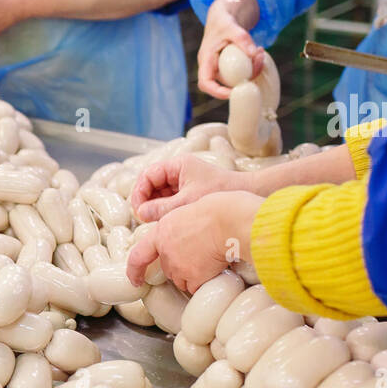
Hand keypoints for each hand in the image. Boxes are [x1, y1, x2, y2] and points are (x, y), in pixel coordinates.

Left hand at [125, 191, 262, 294]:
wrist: (231, 221)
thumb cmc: (217, 211)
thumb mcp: (186, 211)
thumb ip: (175, 229)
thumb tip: (180, 240)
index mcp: (161, 232)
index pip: (138, 255)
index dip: (134, 270)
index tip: (135, 279)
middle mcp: (166, 251)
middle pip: (168, 269)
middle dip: (180, 266)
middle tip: (200, 252)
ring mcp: (179, 266)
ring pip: (182, 280)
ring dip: (192, 275)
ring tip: (209, 258)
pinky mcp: (193, 277)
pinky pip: (195, 287)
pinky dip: (203, 282)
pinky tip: (214, 268)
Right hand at [130, 155, 251, 223]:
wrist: (248, 194)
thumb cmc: (221, 193)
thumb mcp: (186, 202)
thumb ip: (162, 208)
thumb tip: (141, 214)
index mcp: (178, 165)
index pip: (149, 175)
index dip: (140, 191)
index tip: (138, 208)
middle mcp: (180, 172)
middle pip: (152, 184)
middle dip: (146, 200)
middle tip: (143, 217)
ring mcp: (185, 183)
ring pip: (160, 194)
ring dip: (154, 207)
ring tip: (152, 221)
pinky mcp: (190, 194)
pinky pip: (170, 201)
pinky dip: (165, 211)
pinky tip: (164, 222)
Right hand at [198, 0, 265, 98]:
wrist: (223, 17)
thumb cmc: (223, 21)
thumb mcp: (231, 26)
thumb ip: (242, 39)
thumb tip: (253, 53)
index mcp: (206, 60)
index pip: (205, 83)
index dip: (217, 92)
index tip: (233, 92)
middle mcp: (212, 67)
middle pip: (225, 83)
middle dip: (244, 78)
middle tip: (259, 61)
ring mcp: (222, 68)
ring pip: (237, 78)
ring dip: (252, 70)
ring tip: (260, 52)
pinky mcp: (231, 66)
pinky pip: (242, 71)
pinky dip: (253, 65)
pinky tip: (258, 52)